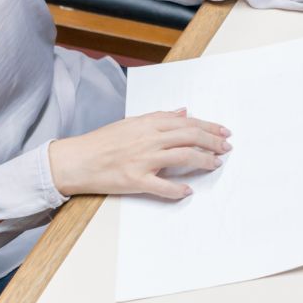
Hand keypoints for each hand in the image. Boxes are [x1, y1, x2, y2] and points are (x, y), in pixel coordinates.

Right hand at [48, 109, 230, 198]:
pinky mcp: (135, 180)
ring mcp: (143, 160)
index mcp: (148, 124)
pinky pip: (162, 186)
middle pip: (190, 137)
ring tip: (215, 164)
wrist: (76, 160)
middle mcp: (148, 139)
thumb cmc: (102, 141)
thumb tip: (183, 111)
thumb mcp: (132, 122)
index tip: (223, 132)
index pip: (187, 123)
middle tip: (226, 147)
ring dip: (203, 161)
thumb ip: (159, 117)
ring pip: (182, 157)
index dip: (209, 127)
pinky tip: (188, 191)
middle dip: (213, 142)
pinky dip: (177, 189)